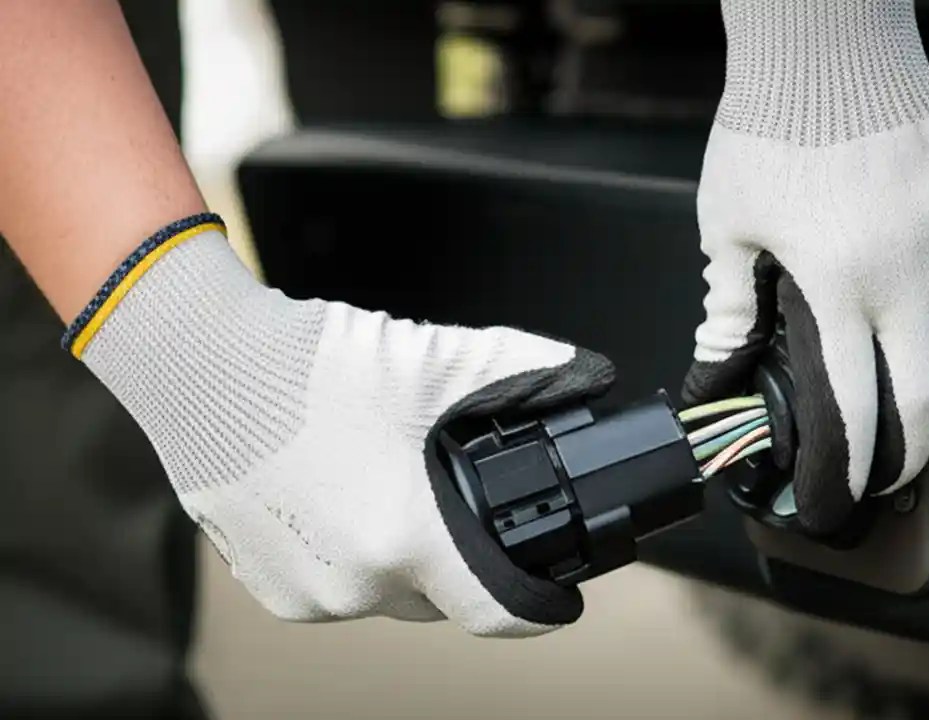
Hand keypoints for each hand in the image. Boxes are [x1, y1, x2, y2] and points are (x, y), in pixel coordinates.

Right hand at [70, 218, 613, 635]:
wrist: (204, 367)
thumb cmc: (309, 367)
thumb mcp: (436, 360)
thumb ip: (524, 370)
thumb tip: (584, 376)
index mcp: (406, 539)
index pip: (500, 613)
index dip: (539, 606)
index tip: (554, 596)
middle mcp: (355, 583)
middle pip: (439, 595)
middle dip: (455, 557)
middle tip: (447, 501)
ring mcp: (305, 592)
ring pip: (385, 593)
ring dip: (398, 555)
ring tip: (386, 487)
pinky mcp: (266, 589)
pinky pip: (333, 588)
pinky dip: (349, 556)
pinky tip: (342, 500)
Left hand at [684, 107, 928, 536]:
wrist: (825, 47)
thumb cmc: (772, 125)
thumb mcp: (728, 223)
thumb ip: (727, 300)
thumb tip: (718, 358)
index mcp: (837, 285)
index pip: (855, 403)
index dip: (853, 462)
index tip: (849, 493)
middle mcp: (907, 273)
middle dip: (915, 448)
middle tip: (902, 470)